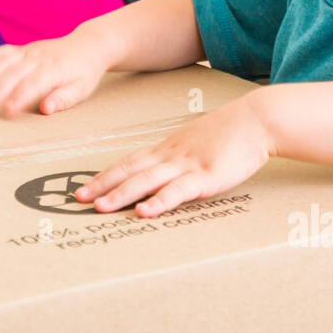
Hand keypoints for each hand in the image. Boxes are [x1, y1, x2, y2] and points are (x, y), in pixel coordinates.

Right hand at [0, 31, 108, 116]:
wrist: (88, 45)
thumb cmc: (85, 71)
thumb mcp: (82, 89)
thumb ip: (63, 99)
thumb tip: (46, 109)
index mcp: (55, 69)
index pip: (34, 84)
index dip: (20, 97)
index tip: (8, 110)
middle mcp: (39, 57)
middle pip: (15, 73)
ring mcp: (29, 51)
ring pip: (5, 61)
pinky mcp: (23, 49)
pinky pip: (3, 50)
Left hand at [74, 94, 274, 216]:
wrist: (255, 121)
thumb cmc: (229, 134)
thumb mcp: (197, 143)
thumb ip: (180, 156)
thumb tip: (165, 171)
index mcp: (167, 149)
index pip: (129, 163)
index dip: (105, 175)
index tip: (84, 187)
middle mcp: (170, 156)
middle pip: (130, 171)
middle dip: (103, 185)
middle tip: (77, 199)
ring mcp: (187, 165)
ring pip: (147, 180)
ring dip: (121, 194)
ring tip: (100, 207)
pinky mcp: (206, 176)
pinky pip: (178, 190)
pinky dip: (160, 201)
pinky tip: (145, 212)